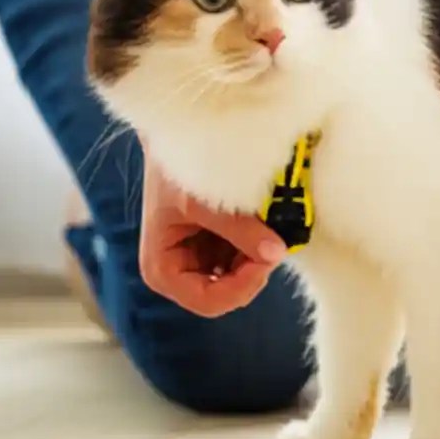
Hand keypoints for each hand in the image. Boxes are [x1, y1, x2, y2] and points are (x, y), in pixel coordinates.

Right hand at [139, 150, 286, 317]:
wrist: (179, 137)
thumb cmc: (179, 168)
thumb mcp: (207, 201)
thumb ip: (241, 230)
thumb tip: (277, 253)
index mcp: (162, 270)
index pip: (210, 301)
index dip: (242, 286)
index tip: (268, 257)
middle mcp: (178, 273)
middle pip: (228, 293)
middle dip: (253, 270)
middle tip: (276, 240)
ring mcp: (198, 262)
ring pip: (240, 278)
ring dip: (258, 257)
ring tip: (266, 224)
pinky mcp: (215, 248)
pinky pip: (245, 259)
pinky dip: (258, 245)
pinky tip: (262, 222)